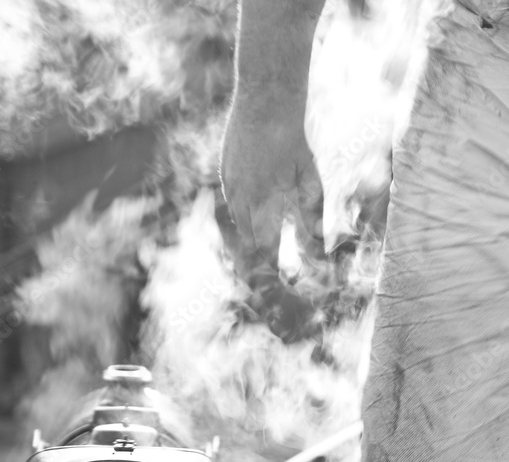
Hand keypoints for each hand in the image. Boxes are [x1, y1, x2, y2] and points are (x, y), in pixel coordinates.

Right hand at [220, 88, 324, 271]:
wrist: (265, 96)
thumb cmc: (292, 136)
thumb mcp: (308, 176)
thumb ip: (312, 212)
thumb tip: (319, 247)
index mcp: (259, 202)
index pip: (264, 249)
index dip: (274, 268)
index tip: (286, 280)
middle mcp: (239, 198)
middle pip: (247, 242)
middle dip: (262, 257)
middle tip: (277, 270)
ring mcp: (229, 185)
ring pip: (239, 223)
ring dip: (253, 235)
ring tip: (269, 245)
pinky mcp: (225, 172)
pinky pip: (234, 203)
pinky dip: (246, 214)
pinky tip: (259, 211)